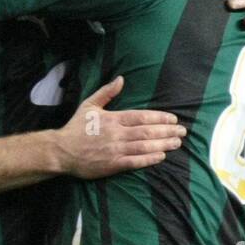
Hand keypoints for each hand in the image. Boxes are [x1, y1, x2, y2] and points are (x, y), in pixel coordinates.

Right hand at [54, 76, 185, 178]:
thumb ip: (107, 92)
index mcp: (113, 118)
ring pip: (145, 146)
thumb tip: (121, 79)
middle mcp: (117, 133)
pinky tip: (161, 156)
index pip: (142, 116)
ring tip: (177, 143)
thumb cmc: (75, 128)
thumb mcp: (89, 105)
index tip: (173, 119)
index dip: (160, 118)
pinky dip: (149, 159)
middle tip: (182, 132)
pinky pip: (135, 162)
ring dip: (163, 144)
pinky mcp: (112, 165)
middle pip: (147, 131)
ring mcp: (116, 150)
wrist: (61, 151)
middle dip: (167, 131)